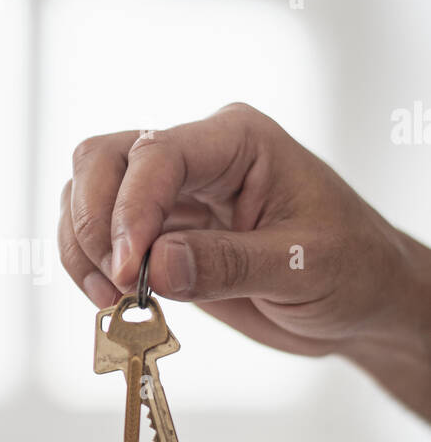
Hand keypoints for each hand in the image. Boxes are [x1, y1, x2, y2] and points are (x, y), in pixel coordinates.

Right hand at [59, 102, 415, 356]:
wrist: (360, 300)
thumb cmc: (352, 270)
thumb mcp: (305, 268)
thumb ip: (230, 264)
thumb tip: (157, 264)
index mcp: (238, 141)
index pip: (158, 155)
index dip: (131, 210)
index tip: (130, 271)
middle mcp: (197, 156)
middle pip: (103, 159)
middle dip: (93, 221)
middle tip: (115, 283)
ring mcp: (171, 193)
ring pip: (87, 192)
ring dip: (82, 245)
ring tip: (111, 297)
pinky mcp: (158, 232)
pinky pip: (98, 233)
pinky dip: (88, 264)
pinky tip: (113, 300)